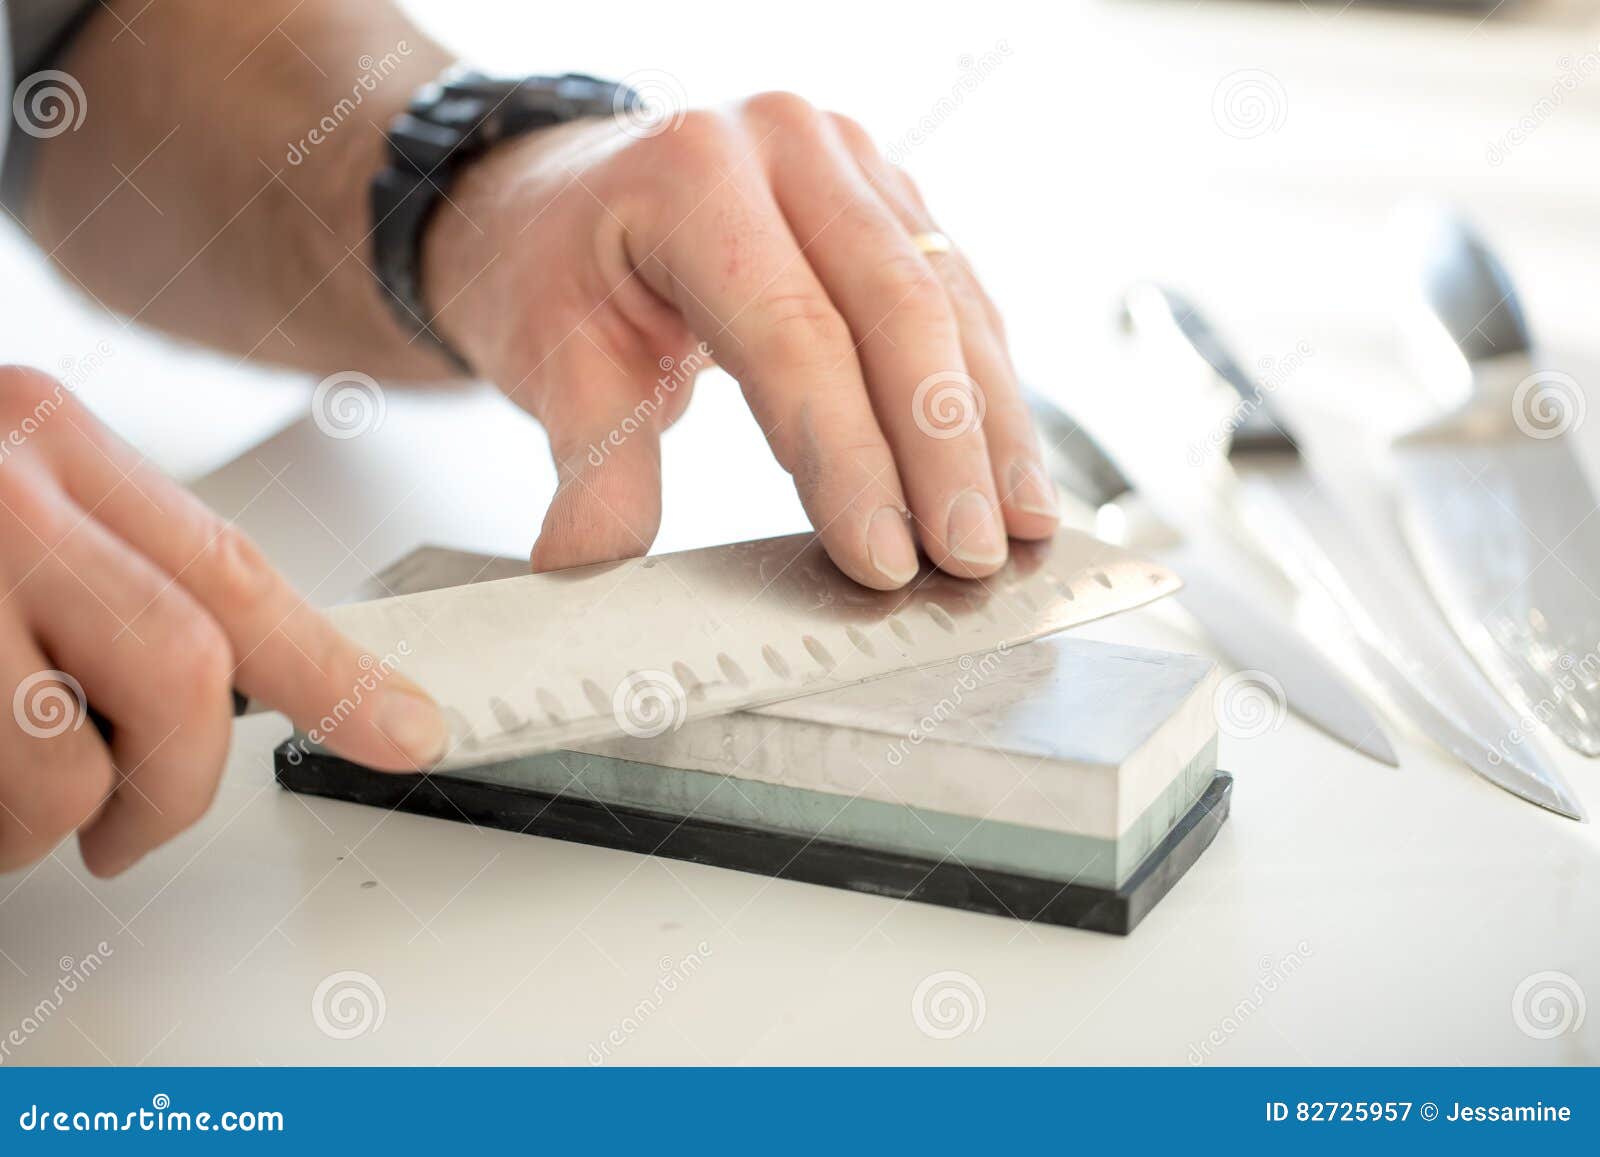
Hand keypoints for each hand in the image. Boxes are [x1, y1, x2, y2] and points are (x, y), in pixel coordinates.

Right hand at [0, 367, 446, 876]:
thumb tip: (234, 685)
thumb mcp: (3, 495)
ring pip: (48, 765)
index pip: (230, 572)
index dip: (333, 670)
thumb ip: (112, 572)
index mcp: (41, 439)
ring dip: (35, 823)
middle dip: (171, 782)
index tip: (405, 732)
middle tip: (129, 827)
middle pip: (175, 672)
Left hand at [424, 91, 1058, 587]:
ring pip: (950, 303)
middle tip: (970, 557)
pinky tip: (1012, 464)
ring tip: (1021, 525)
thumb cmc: (557, 267)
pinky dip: (989, 389)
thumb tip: (590, 565)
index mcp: (696, 174)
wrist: (563, 191)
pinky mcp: (890, 200)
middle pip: (898, 309)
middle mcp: (788, 145)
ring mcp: (852, 163)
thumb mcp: (555, 360)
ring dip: (993, 427)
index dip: (848, 454)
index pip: (793, 333)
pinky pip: (959, 296)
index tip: (882, 559)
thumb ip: (591, 464)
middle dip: (944, 450)